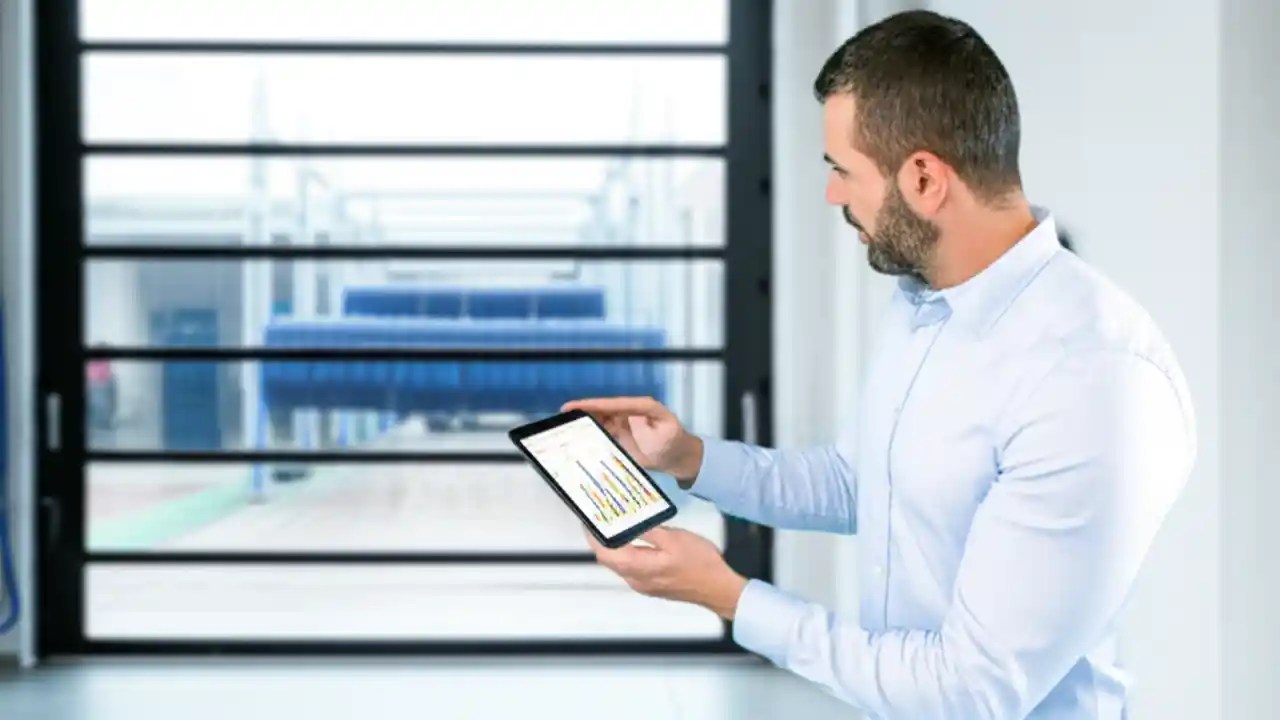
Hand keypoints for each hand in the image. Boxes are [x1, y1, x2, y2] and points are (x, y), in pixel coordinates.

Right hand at [561, 396, 702, 482]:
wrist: (678, 458)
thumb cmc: (674, 444)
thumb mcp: (665, 436)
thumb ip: (647, 430)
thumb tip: (628, 424)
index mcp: (642, 407)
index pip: (614, 403)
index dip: (594, 404)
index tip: (575, 406)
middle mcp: (630, 412)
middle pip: (603, 409)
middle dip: (583, 411)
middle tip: (562, 414)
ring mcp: (624, 423)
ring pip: (600, 420)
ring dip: (584, 423)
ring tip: (564, 426)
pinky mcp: (620, 435)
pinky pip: (602, 432)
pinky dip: (590, 434)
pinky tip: (576, 439)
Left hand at [585, 526, 747, 619]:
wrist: (718, 588)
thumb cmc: (701, 565)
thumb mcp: (674, 538)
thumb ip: (648, 530)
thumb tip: (630, 523)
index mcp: (639, 567)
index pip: (604, 553)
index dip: (593, 536)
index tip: (589, 522)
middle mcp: (637, 580)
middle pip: (609, 560)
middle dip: (602, 540)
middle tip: (602, 521)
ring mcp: (644, 585)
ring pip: (619, 565)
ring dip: (615, 548)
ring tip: (617, 528)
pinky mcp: (652, 586)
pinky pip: (631, 570)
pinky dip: (627, 555)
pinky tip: (635, 544)